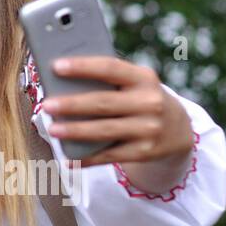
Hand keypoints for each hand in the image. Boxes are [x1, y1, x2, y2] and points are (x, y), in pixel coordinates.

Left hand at [39, 56, 193, 170]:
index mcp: (143, 78)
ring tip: (53, 129)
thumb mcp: (134, 82)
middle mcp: (150, 102)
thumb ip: (107, 79)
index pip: (110, 68)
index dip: (82, 67)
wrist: (178, 128)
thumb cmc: (140, 98)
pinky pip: (109, 156)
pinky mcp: (144, 152)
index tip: (56, 66)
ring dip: (75, 131)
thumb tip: (61, 80)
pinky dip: (87, 159)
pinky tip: (69, 159)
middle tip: (47, 105)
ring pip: (104, 131)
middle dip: (72, 105)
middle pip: (103, 103)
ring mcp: (149, 129)